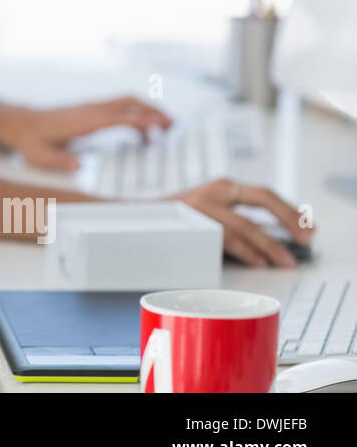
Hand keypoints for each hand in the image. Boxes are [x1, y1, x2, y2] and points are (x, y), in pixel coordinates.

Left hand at [0, 97, 172, 170]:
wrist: (19, 123)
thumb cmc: (31, 140)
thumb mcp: (42, 156)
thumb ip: (61, 161)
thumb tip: (79, 166)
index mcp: (83, 120)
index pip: (118, 117)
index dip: (141, 121)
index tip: (161, 127)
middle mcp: (90, 110)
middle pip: (129, 102)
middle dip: (154, 110)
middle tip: (174, 126)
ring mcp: (91, 107)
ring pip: (126, 101)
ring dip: (148, 110)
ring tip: (166, 127)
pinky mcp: (90, 110)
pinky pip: (119, 107)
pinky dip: (136, 114)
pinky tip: (141, 133)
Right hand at [171, 178, 314, 267]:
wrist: (137, 219)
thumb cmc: (176, 221)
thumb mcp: (208, 211)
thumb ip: (235, 218)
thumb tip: (274, 240)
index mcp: (223, 186)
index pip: (265, 194)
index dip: (290, 211)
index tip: (309, 229)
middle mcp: (215, 190)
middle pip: (262, 198)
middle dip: (289, 220)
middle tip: (305, 240)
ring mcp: (203, 205)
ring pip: (246, 224)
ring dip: (270, 245)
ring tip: (285, 260)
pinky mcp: (191, 222)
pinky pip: (226, 238)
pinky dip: (246, 251)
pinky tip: (258, 260)